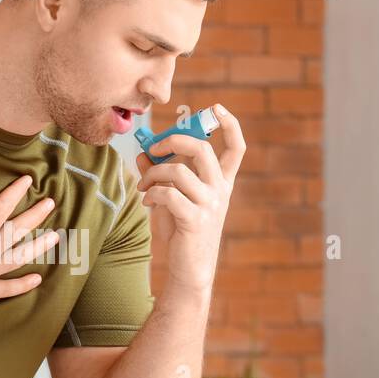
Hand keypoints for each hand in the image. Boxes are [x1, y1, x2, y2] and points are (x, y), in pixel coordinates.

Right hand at [0, 158, 59, 324]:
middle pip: (17, 230)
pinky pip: (6, 288)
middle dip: (34, 215)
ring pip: (19, 257)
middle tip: (50, 203)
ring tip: (54, 239)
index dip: (15, 192)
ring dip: (37, 247)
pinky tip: (36, 282)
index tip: (29, 180)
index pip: (1, 207)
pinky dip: (21, 286)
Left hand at [135, 103, 245, 293]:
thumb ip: (160, 175)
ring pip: (177, 170)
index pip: (236, 148)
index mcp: (221, 182)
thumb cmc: (182, 232)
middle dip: (173, 140)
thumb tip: (142, 153)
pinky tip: (147, 201)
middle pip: (202, 148)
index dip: (230, 125)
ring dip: (153, 174)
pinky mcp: (194, 219)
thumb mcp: (173, 199)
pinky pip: (167, 193)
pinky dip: (151, 193)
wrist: (190, 269)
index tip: (215, 108)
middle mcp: (219, 190)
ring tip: (143, 186)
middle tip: (155, 148)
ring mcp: (209, 204)